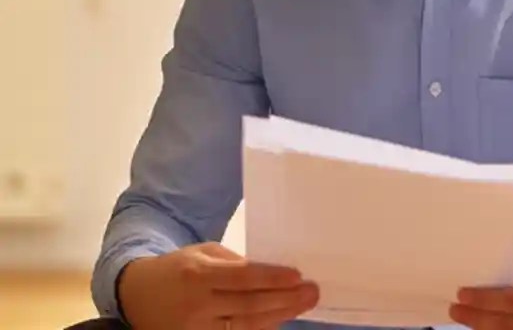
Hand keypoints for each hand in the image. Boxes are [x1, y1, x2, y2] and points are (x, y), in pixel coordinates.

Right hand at [117, 242, 318, 329]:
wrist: (136, 295)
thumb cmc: (179, 268)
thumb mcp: (203, 254)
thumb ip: (234, 263)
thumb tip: (273, 271)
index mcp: (197, 275)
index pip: (242, 278)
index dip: (272, 278)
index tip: (298, 276)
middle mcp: (196, 306)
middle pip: (248, 306)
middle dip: (284, 300)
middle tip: (312, 292)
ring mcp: (196, 329)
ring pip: (244, 327)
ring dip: (278, 316)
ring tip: (302, 305)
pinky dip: (259, 329)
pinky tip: (278, 320)